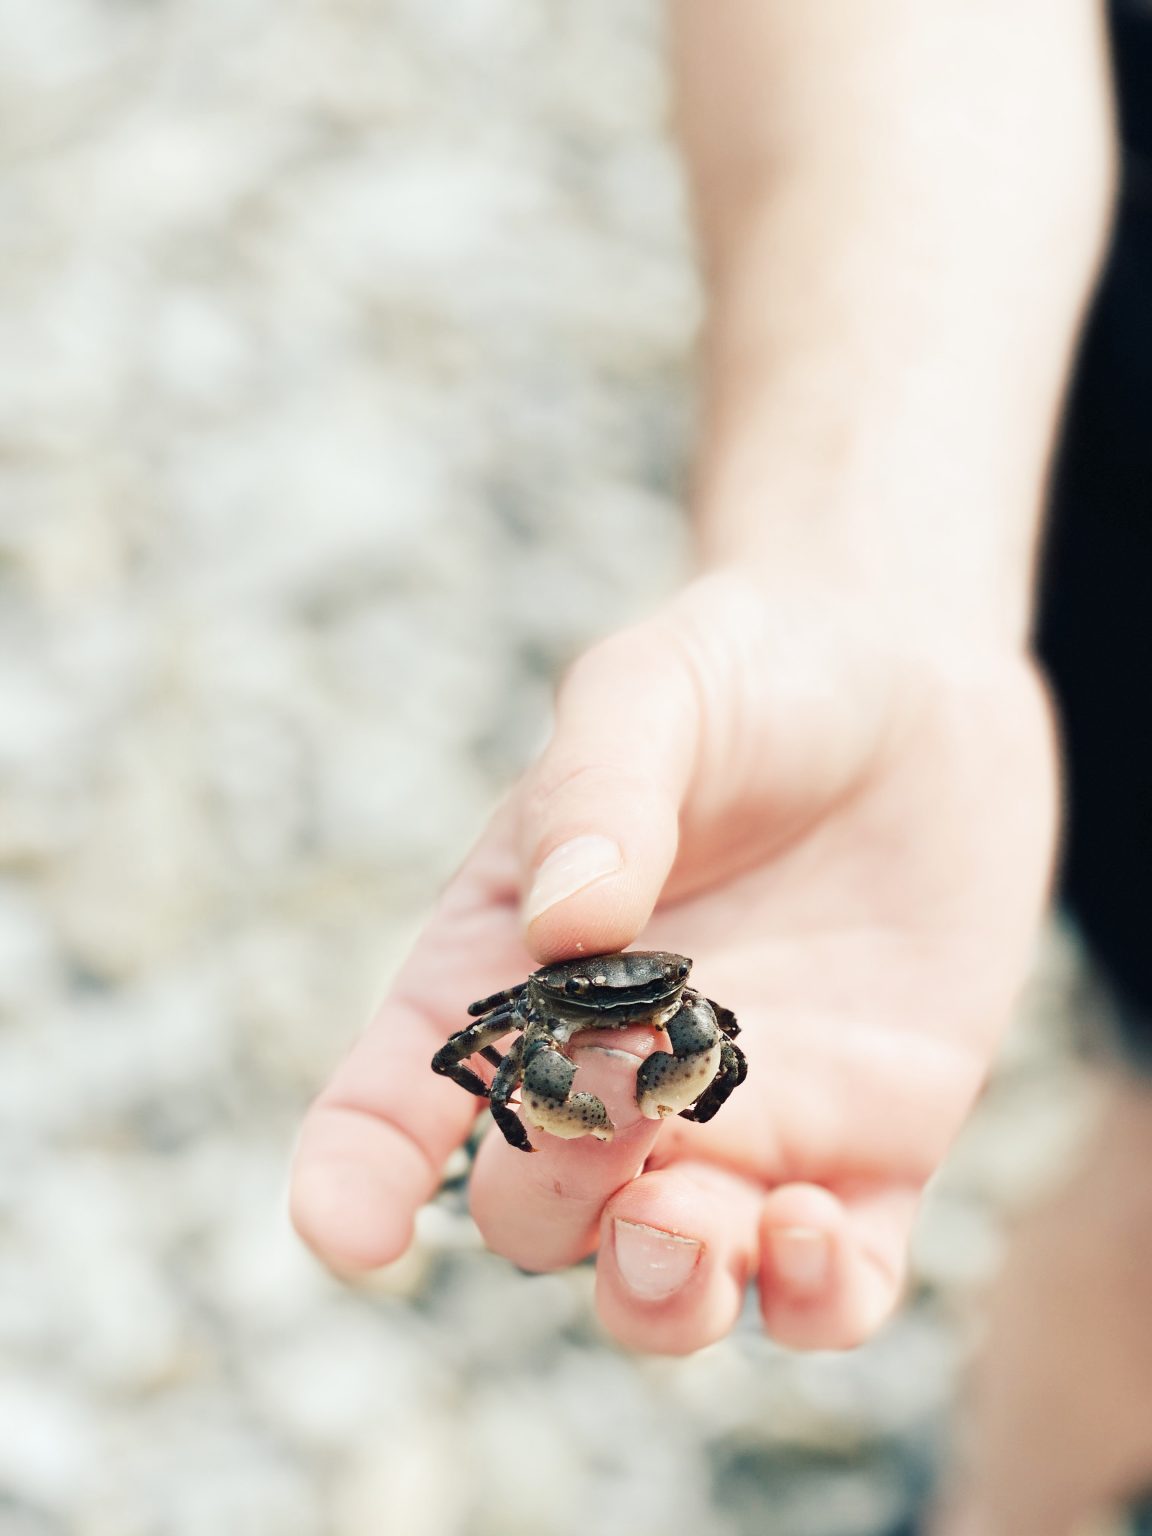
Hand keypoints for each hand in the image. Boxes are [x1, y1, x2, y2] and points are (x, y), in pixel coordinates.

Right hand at [291, 567, 1055, 1352]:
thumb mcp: (654, 690)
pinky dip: (818, 1301)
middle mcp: (611, 1066)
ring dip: (660, 1294)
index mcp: (515, 965)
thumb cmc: (748, 675)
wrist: (912, 679)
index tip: (348, 1230)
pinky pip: (833, 1285)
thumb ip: (601, 786)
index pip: (402, 1096)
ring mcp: (739, 1117)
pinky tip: (819, 1236)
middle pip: (536, 1204)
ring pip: (666, 1279)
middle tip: (615, 1100)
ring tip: (691, 1230)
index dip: (357, 1174)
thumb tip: (567, 918)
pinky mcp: (869, 1142)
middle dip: (553, 1193)